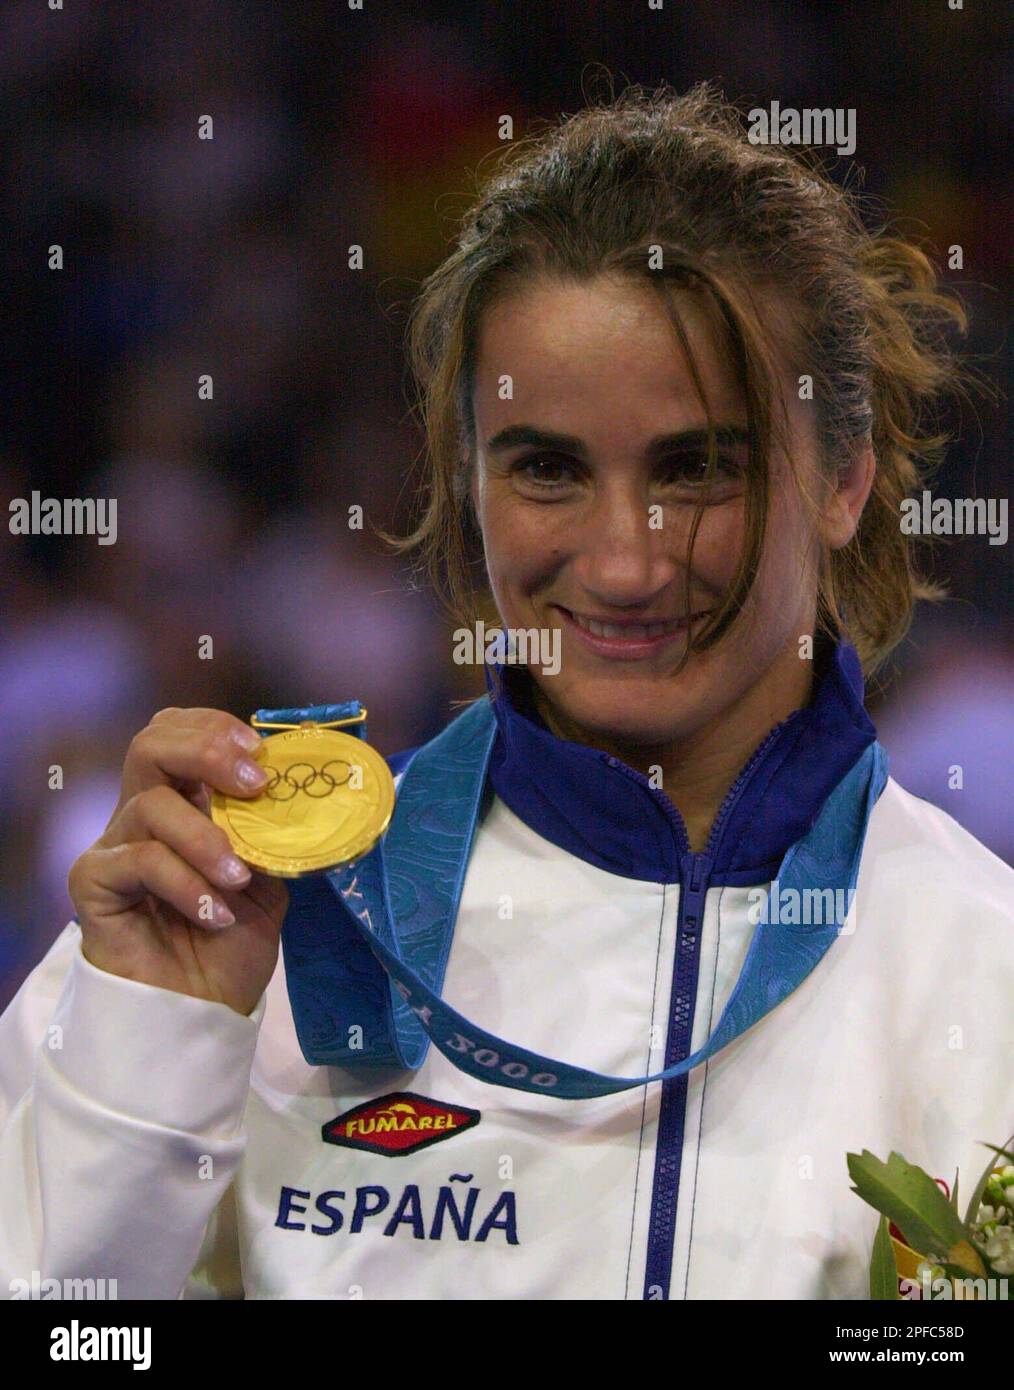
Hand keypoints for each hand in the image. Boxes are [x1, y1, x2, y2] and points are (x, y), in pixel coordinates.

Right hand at [69, 708, 288, 1015]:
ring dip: (206, 839)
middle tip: (252, 783)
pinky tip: (213, 914)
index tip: (261, 752)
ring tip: (238, 880)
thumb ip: (269, 834)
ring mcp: (116, 845)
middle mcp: (145, 815)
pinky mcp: (95, 881)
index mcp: (184, 803)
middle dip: (205, 751)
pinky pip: (140, 859)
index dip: (215, 729)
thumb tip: (293, 794)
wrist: (201, 1010)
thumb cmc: (230, 944)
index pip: (179, 734)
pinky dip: (186, 883)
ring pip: (153, 804)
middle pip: (151, 745)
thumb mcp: (267, 881)